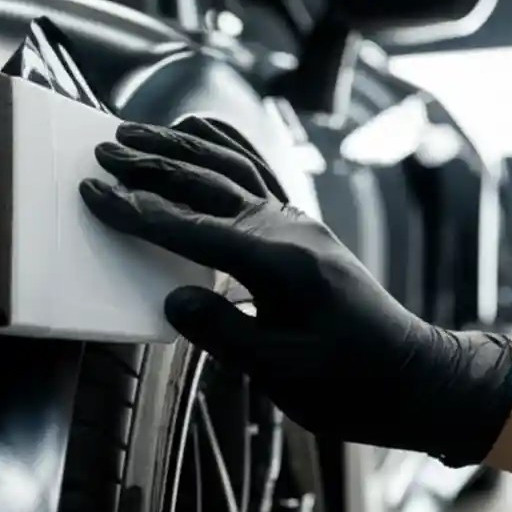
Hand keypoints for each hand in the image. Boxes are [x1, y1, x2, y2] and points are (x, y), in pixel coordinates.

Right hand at [79, 117, 511, 465]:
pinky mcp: (301, 230)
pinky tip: (203, 127)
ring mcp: (297, 224)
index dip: (138, 211)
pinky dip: (227, 146)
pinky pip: (257, 174)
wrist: (415, 378)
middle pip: (206, 184)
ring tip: (138, 130)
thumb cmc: (351, 384)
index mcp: (279, 263)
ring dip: (180, 147)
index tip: (96, 192)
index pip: (191, 229)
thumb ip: (223, 333)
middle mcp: (288, 230)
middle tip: (104, 149)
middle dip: (150, 165)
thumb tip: (173, 300)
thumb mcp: (281, 372)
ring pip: (230, 169)